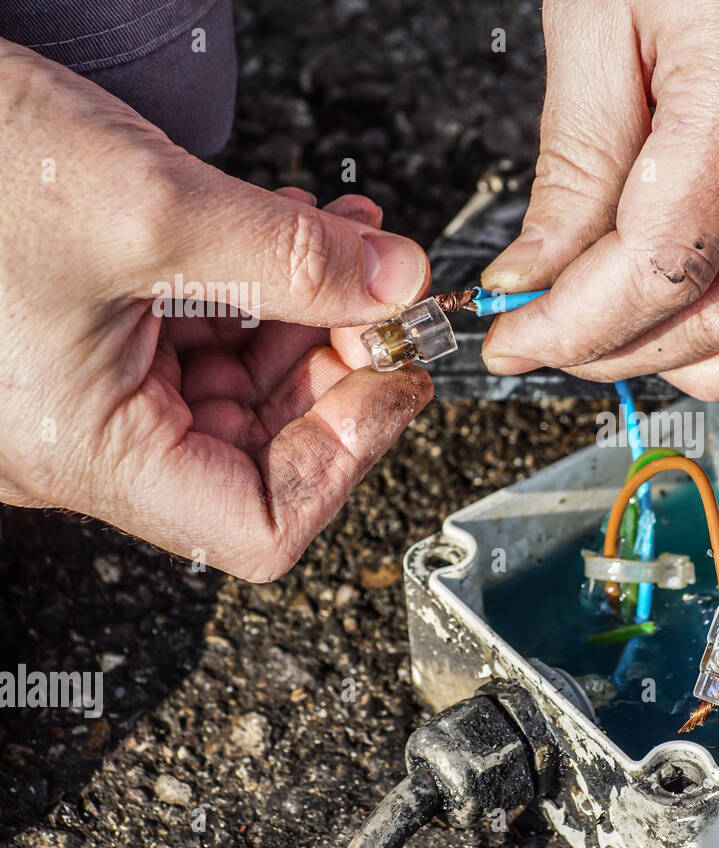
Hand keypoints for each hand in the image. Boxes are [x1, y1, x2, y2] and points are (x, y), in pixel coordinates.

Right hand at [0, 40, 431, 580]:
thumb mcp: (146, 210)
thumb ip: (290, 260)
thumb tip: (395, 286)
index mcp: (88, 450)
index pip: (260, 526)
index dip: (347, 457)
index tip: (392, 376)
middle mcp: (86, 438)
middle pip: (262, 448)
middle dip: (336, 366)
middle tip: (379, 297)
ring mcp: (83, 389)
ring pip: (236, 385)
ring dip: (308, 317)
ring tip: (345, 247)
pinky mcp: (84, 337)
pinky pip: (196, 339)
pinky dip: (257, 292)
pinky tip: (293, 237)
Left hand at [479, 0, 718, 398]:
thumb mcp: (595, 17)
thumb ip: (574, 169)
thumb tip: (541, 280)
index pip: (662, 262)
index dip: (575, 322)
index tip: (515, 335)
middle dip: (618, 348)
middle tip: (548, 343)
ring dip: (700, 363)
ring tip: (625, 347)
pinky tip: (709, 333)